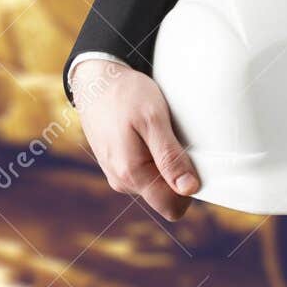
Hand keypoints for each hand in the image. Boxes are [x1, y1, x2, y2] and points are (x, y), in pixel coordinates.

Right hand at [72, 58, 198, 220]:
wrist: (94, 78)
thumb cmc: (125, 94)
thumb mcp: (153, 119)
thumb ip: (169, 157)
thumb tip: (189, 189)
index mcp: (131, 174)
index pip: (172, 207)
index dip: (188, 188)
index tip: (191, 160)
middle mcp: (121, 181)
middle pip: (164, 195)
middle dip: (176, 173)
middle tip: (173, 137)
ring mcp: (116, 174)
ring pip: (154, 183)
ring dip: (163, 163)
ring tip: (157, 132)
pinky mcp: (114, 165)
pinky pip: (142, 172)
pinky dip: (150, 156)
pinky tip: (146, 133)